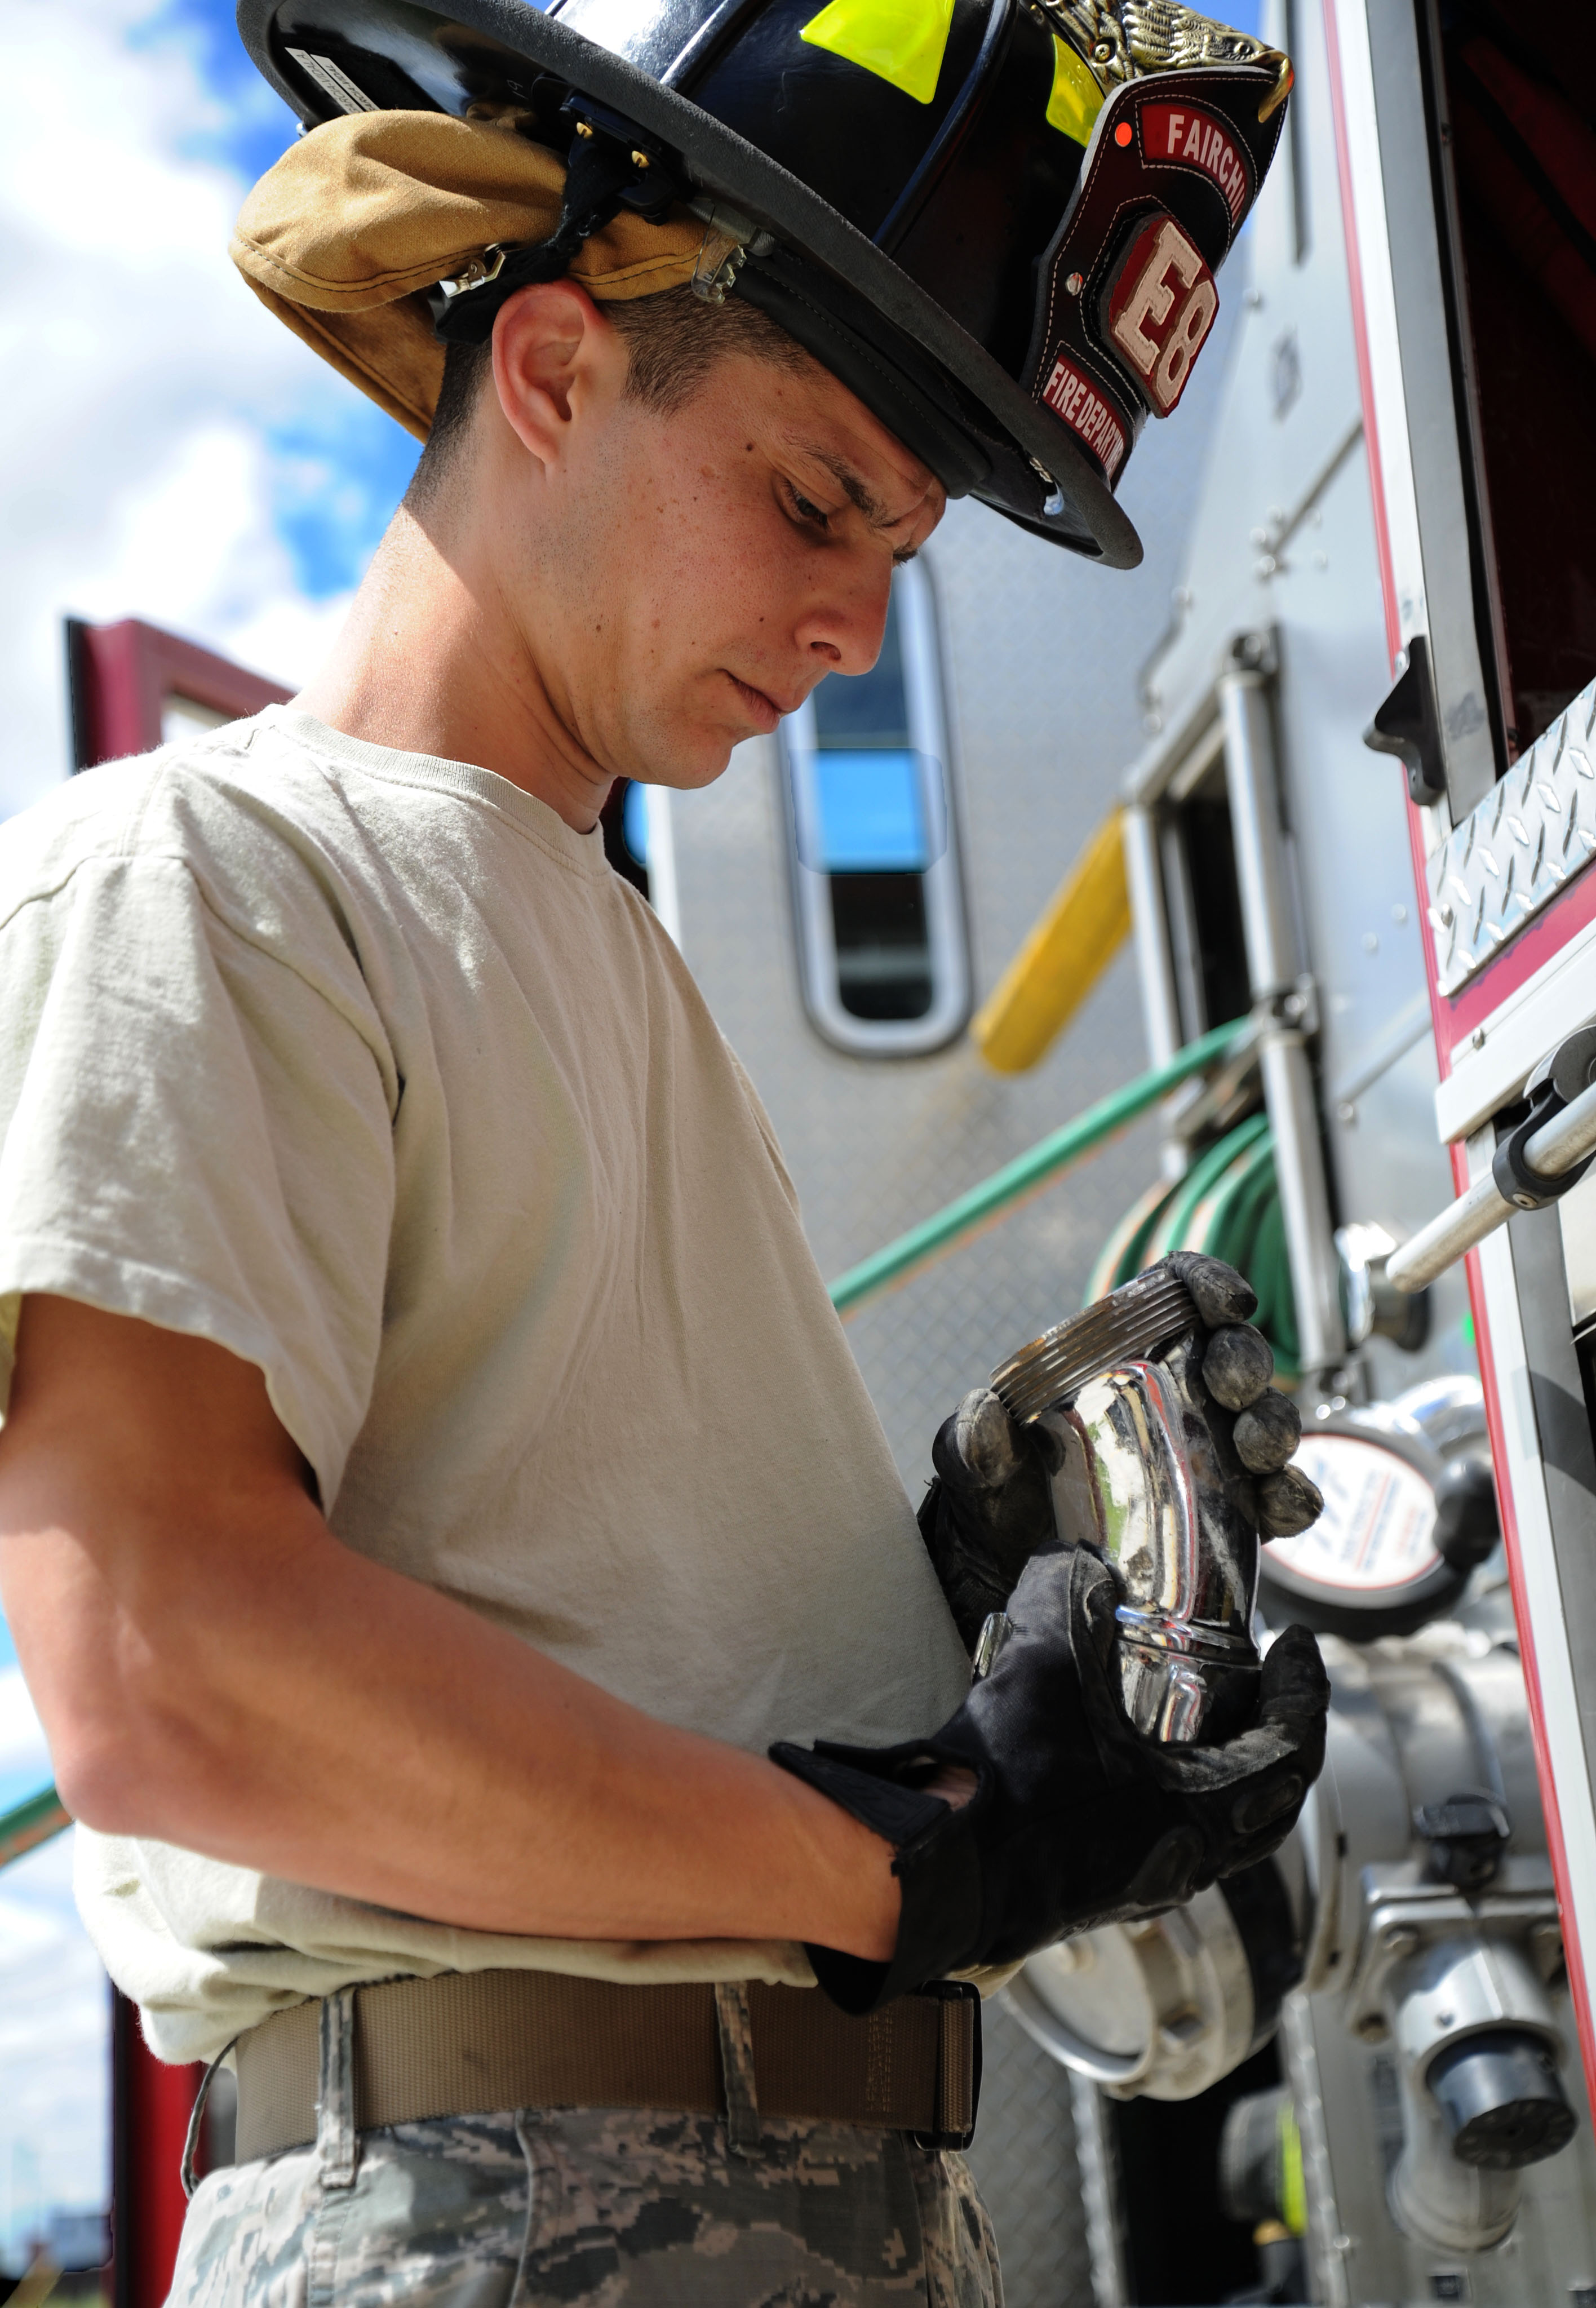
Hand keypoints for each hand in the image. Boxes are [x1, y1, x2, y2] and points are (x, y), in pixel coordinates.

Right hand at [773, 1545, 1328, 2012]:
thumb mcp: (1042, 1665)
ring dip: (1221, 1763)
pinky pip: (1166, 1832)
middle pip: (1266, 1800)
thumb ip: (1065, 1597)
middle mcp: (1184, 1859)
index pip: (1289, 1754)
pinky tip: (1128, 1747)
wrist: (937, 1867)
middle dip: (1272, 1732)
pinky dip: (1172, 1786)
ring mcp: (1143, 1879)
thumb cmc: (1004, 1783)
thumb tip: (1076, 1559)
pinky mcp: (1101, 1885)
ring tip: (1197, 1705)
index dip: (1305, 1694)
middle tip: (1260, 1678)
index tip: (1299, 1646)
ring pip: (1216, 1822)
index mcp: (1198, 1815)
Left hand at [917, 1251, 1322, 1654]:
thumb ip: (973, 1444)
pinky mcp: (1228, 1521)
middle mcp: (1169, 1402)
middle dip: (1247, 1360)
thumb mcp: (975, 1475)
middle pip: (1233, 1354)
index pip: (1170, 1297)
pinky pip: (1278, 1499)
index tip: (1228, 1303)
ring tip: (1256, 1452)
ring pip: (1264, 1423)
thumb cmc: (994, 1514)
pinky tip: (1279, 1507)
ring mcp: (1204, 1460)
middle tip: (1232, 1386)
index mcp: (1114, 1365)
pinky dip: (1293, 1498)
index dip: (1207, 1284)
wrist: (1013, 1597)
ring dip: (1273, 1428)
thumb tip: (986, 1416)